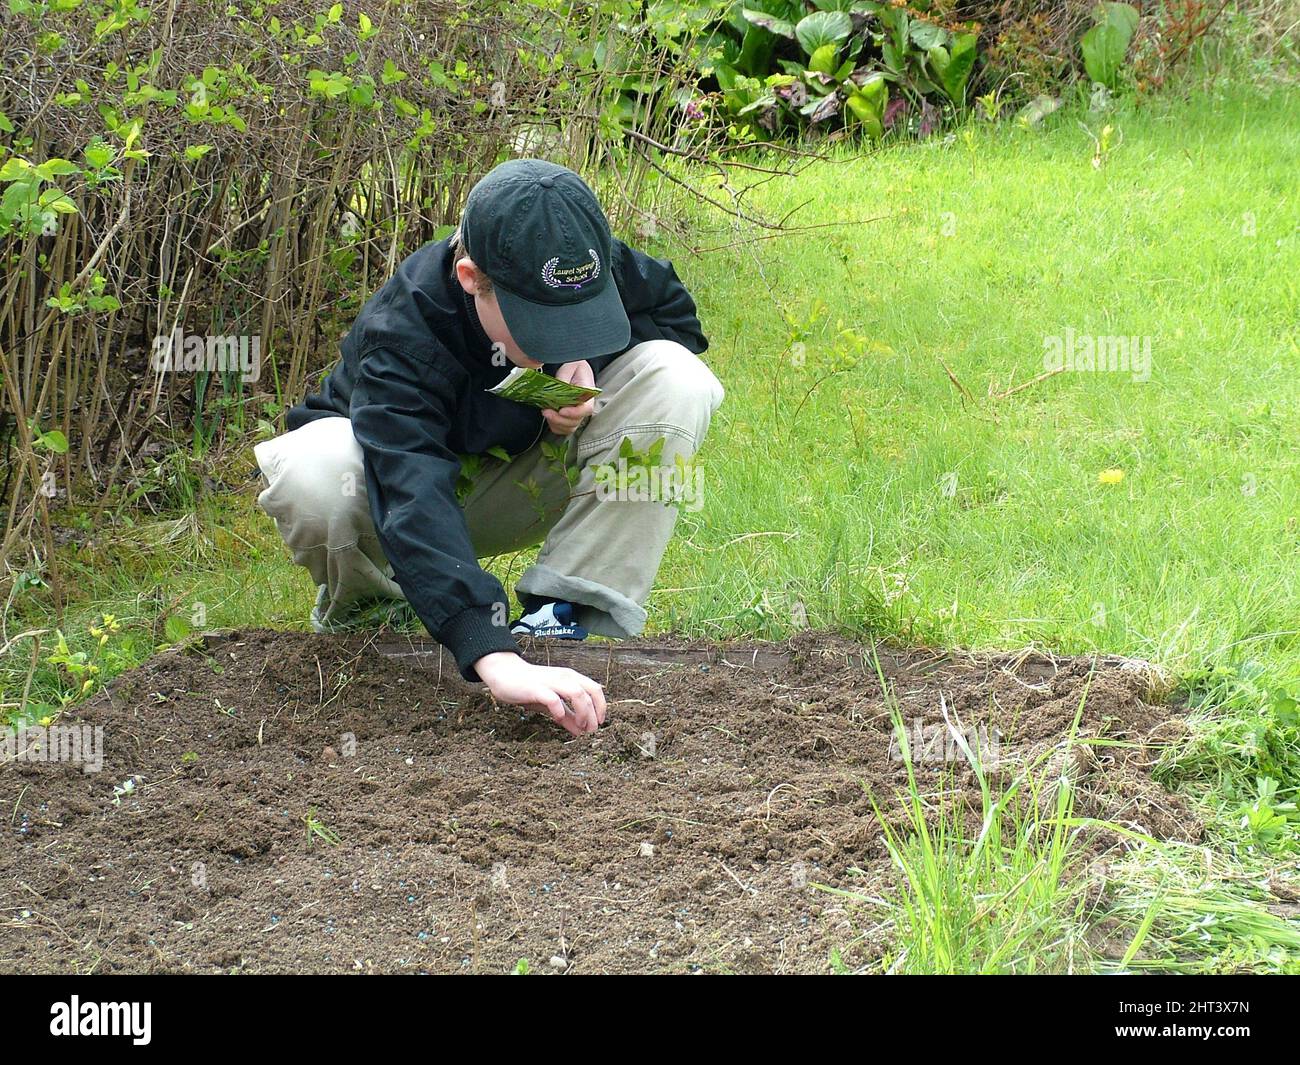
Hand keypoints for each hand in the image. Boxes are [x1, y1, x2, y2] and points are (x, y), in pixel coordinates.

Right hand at [473, 651, 606, 735]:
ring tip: (580, 727)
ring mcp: (552, 682)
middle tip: (591, 731)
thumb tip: (581, 732)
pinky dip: (560, 711)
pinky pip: (554, 699)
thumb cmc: (530, 688)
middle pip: (590, 693)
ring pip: (577, 694)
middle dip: (594, 714)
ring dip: (583, 713)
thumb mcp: (553, 704)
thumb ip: (568, 716)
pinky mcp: (537, 688)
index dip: (601, 707)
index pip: (595, 689)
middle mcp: (565, 677)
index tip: (598, 724)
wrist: (505, 674)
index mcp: (571, 678)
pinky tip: (558, 719)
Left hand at [542, 360, 595, 436]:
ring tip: (546, 412)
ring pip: (569, 428)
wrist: (573, 368)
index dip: (574, 413)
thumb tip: (556, 391)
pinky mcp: (568, 418)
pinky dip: (554, 426)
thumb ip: (564, 379)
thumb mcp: (570, 366)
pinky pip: (562, 429)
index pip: (586, 409)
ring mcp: (576, 414)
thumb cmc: (573, 366)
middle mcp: (584, 407)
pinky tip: (549, 416)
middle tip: (546, 411)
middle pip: (575, 422)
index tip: (561, 410)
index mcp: (588, 394)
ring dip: (556, 423)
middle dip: (559, 419)